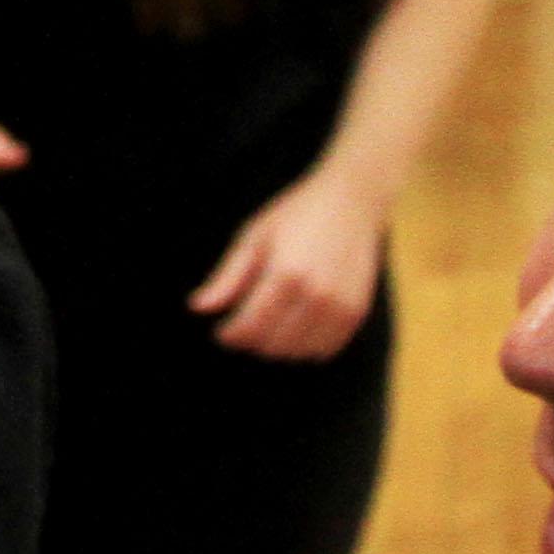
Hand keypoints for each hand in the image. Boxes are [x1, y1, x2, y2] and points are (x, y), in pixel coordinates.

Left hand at [192, 177, 384, 359]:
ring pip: (298, 352)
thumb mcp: (254, 237)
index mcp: (286, 275)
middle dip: (251, 342)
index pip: (251, 326)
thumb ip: (227, 278)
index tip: (221, 332)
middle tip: (241, 329)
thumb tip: (197, 308)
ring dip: (276, 348)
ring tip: (266, 328)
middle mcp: (316, 296)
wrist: (351, 201)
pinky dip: (305, 348)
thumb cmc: (296, 215)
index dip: (230, 335)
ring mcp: (340, 307)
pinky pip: (324, 350)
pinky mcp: (356, 313)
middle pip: (273, 344)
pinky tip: (293, 330)